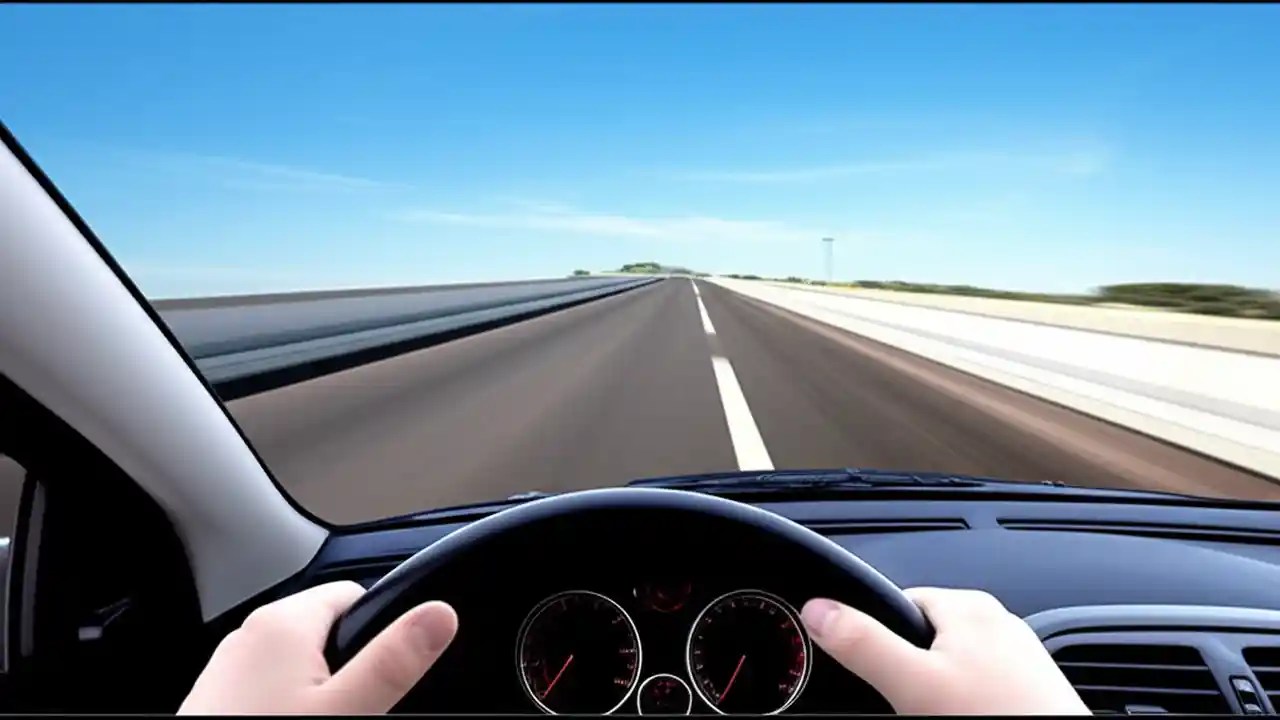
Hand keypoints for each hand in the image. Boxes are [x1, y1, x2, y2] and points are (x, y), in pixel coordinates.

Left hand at [179, 581, 457, 714]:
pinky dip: (283, 710)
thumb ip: (392, 661)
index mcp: (283, 621)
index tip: (384, 673)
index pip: (354, 596)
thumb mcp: (346, 710)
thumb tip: (439, 616)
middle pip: (325, 635)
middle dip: (346, 671)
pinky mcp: (214, 701)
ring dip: (315, 695)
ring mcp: (227, 670)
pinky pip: (267, 693)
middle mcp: (249, 635)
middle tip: (352, 712)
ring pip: (296, 668)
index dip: (378, 633)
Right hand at [801, 587, 1088, 714]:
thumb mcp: (913, 684)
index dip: (879, 641)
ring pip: (958, 669)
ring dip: (943, 694)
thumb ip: (863, 644)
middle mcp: (1000, 622)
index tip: (877, 674)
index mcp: (968, 606)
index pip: (899, 604)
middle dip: (913, 673)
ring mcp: (1021, 659)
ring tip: (944, 716)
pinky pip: (984, 691)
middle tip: (912, 707)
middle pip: (928, 640)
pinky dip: (972, 706)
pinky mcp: (1034, 692)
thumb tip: (818, 610)